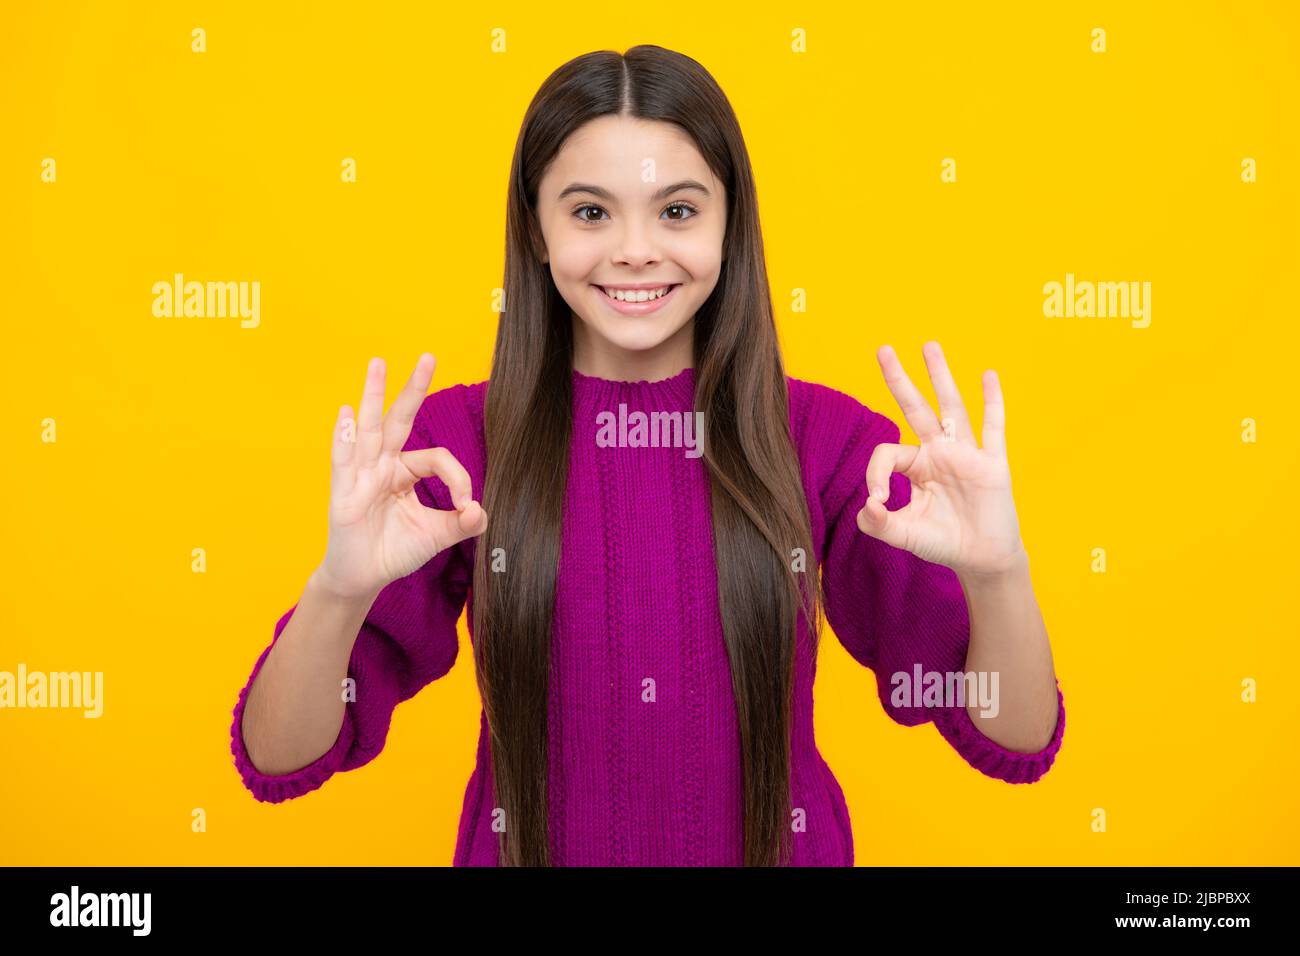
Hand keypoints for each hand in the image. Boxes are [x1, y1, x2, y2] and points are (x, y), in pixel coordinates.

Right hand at [313, 353, 487, 600]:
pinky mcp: (344, 494)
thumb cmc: (394, 551)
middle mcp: (382, 465)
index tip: (466, 506)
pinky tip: (347, 414)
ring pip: (370, 429)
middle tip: (429, 357)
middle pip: (399, 420)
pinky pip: (344, 461)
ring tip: (378, 363)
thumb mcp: (435, 535)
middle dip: (413, 389)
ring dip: (374, 395)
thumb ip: (460, 523)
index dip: (457, 477)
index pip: (437, 458)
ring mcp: (361, 476)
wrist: (363, 578)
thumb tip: (480, 511)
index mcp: (405, 471)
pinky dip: (344, 437)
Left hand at [856, 341, 1025, 579]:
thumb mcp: (904, 535)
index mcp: (916, 466)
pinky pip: (993, 428)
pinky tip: (989, 375)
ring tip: (929, 346)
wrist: (982, 559)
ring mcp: (967, 454)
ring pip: (952, 408)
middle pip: (915, 408)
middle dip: (899, 380)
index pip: (888, 452)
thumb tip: (867, 506)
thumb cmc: (942, 543)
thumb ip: (880, 524)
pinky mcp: (993, 464)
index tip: (878, 500)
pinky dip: (992, 401)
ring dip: (941, 377)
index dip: (875, 473)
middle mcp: (939, 452)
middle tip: (882, 349)